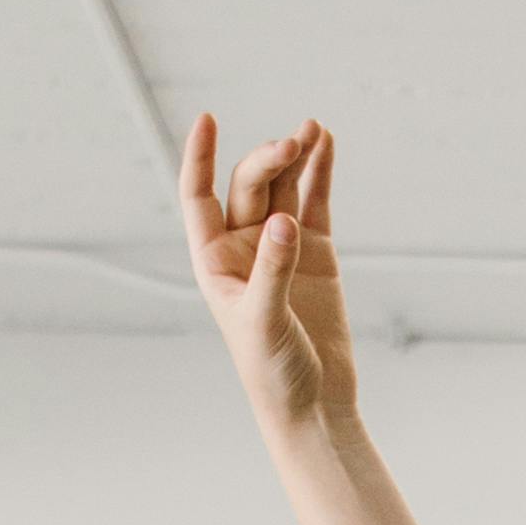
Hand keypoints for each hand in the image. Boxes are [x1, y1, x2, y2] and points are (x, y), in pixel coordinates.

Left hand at [178, 111, 360, 437]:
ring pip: (284, 187)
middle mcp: (244, 247)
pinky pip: (317, 203)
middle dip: (269, 160)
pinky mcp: (318, 255)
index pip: (199, 197)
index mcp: (215, 261)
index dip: (199, 158)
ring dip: (296, 156)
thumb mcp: (264, 322)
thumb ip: (273, 270)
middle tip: (292, 146)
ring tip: (312, 129)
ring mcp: (282, 247)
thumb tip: (285, 221)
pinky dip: (321, 174)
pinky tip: (326, 143)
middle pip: (250, 185)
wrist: (314, 404)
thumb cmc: (272, 372)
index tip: (206, 120)